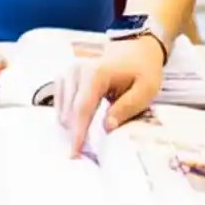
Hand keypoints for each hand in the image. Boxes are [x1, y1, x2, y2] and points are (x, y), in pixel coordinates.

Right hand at [56, 36, 164, 156]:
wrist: (137, 49)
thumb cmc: (143, 70)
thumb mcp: (145, 90)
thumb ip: (126, 108)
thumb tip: (106, 127)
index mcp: (96, 73)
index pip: (82, 108)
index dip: (78, 133)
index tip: (75, 154)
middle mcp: (76, 70)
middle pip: (69, 110)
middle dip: (74, 133)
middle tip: (83, 154)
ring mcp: (69, 71)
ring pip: (62, 106)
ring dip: (70, 125)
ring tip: (81, 141)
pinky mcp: (66, 74)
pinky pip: (59, 100)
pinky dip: (66, 114)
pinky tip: (76, 125)